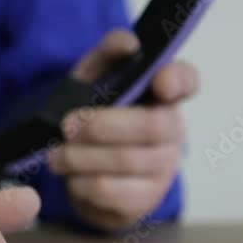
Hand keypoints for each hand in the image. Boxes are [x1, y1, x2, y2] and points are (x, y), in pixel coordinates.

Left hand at [50, 30, 198, 231]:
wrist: (85, 171)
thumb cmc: (96, 117)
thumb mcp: (94, 81)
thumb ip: (109, 56)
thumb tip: (127, 42)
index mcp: (164, 96)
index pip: (187, 81)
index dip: (178, 80)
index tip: (160, 80)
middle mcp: (173, 132)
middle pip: (151, 127)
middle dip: (104, 125)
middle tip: (67, 124)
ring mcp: (162, 169)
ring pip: (127, 162)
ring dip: (83, 157)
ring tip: (56, 155)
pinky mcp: (144, 200)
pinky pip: (113, 192)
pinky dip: (83, 183)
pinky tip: (69, 176)